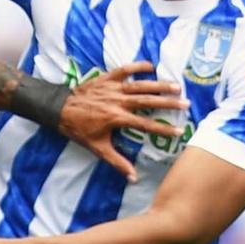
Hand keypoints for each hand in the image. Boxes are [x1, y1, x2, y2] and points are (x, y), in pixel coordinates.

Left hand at [58, 62, 187, 181]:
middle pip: (147, 101)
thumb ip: (117, 161)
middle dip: (167, 103)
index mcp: (116, 118)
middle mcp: (117, 101)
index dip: (163, 129)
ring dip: (158, 85)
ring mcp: (112, 88)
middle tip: (185, 104)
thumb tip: (133, 178)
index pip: (145, 125)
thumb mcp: (97, 148)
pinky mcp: (106, 79)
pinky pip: (123, 70)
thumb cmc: (79, 130)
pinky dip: (137, 66)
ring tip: (176, 86)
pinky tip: (151, 66)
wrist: (59, 110)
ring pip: (139, 85)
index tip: (179, 131)